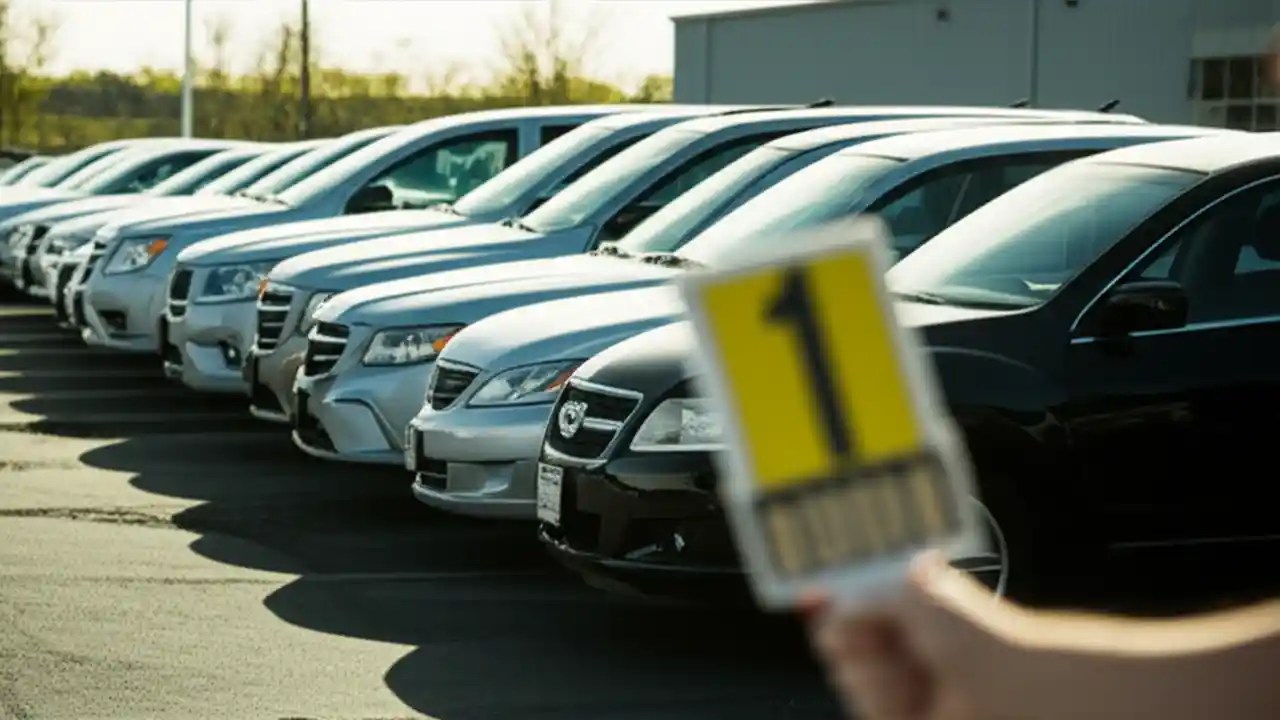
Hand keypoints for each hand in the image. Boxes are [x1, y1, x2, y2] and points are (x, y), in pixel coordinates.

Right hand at [802, 552, 1015, 719]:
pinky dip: (885, 696)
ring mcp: (892, 678)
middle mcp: (893, 639)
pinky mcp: (891, 712)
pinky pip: (861, 702)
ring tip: (917, 671)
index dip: (822, 597)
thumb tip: (823, 614)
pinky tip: (914, 696)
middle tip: (887, 637)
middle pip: (832, 636)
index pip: (843, 597)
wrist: (1009, 690)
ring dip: (878, 670)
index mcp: (900, 601)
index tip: (809, 595)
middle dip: (854, 637)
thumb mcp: (909, 593)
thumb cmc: (972, 634)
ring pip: (843, 672)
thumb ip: (857, 597)